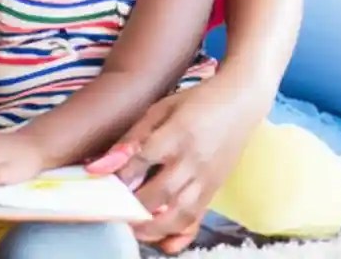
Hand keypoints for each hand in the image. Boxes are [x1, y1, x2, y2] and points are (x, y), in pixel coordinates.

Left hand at [85, 74, 268, 251]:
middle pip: (161, 191)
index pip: (144, 158)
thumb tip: (103, 164)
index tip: (99, 181)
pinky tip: (161, 239)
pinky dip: (178, 233)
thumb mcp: (161, 108)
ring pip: (181, 213)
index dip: (120, 173)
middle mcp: (194, 160)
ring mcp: (207, 178)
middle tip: (112, 212)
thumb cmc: (196, 102)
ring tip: (132, 229)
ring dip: (154, 227)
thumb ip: (133, 136)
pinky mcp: (215, 190)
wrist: (241, 103)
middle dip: (134, 207)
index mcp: (179, 133)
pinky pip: (197, 219)